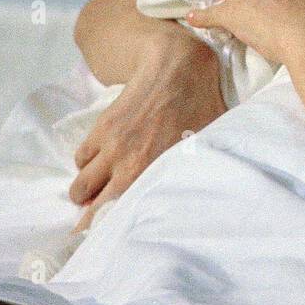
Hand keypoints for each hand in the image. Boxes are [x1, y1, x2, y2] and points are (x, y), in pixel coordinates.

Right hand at [68, 36, 223, 230]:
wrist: (175, 64)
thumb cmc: (201, 102)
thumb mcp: (209, 139)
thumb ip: (205, 166)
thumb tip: (223, 186)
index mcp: (153, 171)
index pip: (120, 213)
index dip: (106, 230)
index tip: (102, 240)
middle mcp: (126, 163)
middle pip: (91, 206)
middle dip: (90, 217)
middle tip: (96, 219)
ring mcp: (110, 146)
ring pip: (81, 184)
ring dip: (85, 191)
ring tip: (94, 192)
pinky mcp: (101, 128)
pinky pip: (81, 157)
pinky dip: (86, 164)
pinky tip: (100, 162)